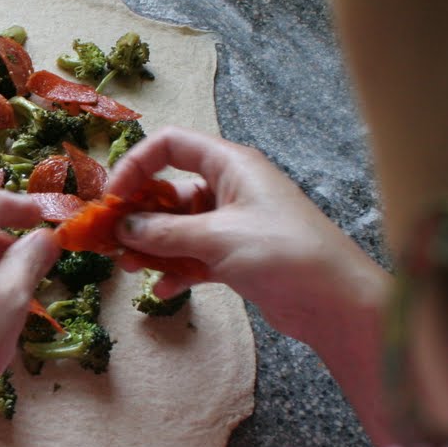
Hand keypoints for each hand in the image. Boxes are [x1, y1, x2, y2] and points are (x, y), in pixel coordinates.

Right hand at [106, 126, 388, 352]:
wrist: (336, 301)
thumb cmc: (285, 253)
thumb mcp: (217, 238)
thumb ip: (165, 232)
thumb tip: (123, 227)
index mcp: (231, 164)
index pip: (171, 145)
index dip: (136, 166)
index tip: (112, 198)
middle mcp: (230, 188)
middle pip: (169, 189)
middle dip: (138, 214)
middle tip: (111, 240)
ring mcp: (233, 223)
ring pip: (178, 227)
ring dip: (152, 245)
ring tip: (130, 267)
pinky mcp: (237, 256)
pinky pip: (194, 256)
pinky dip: (176, 270)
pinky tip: (164, 290)